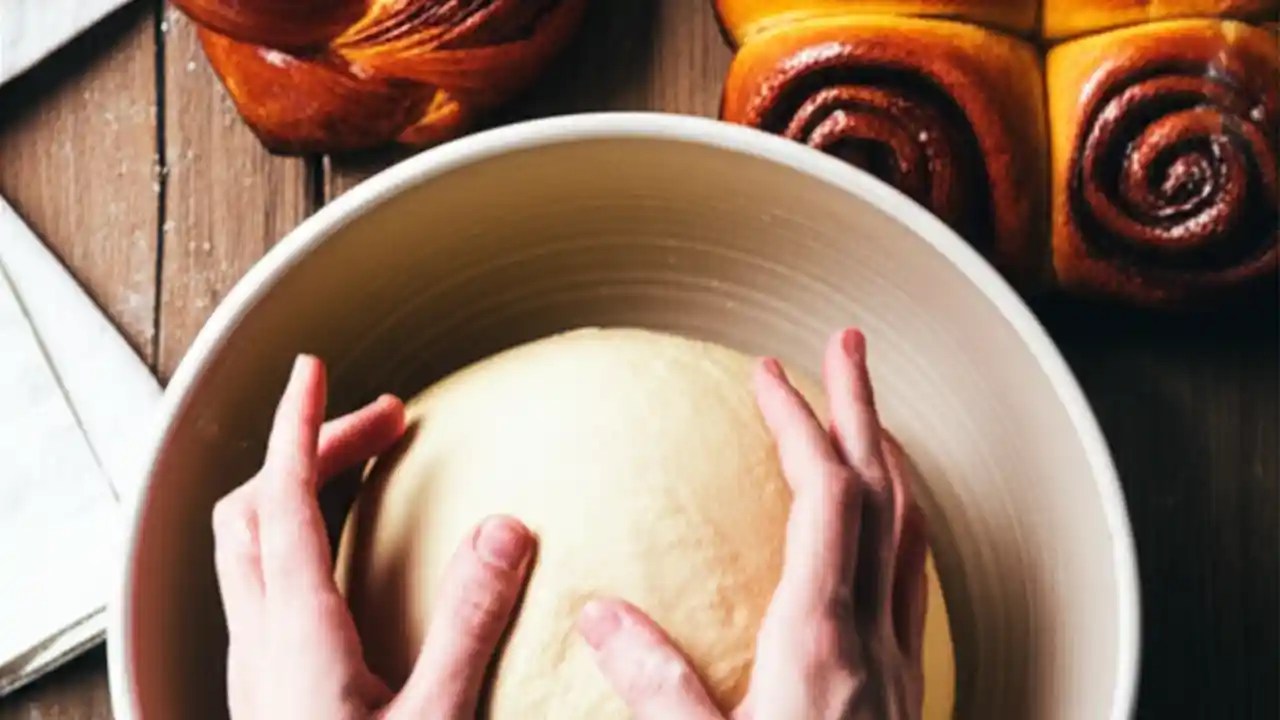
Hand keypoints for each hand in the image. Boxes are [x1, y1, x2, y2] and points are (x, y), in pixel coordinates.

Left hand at [212, 355, 537, 719]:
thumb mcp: (434, 718)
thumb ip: (467, 625)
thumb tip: (504, 530)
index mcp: (297, 631)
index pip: (284, 499)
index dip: (297, 425)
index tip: (311, 369)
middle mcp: (260, 640)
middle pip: (254, 509)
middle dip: (309, 448)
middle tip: (381, 425)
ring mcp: (253, 669)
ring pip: (245, 547)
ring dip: (291, 491)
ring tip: (355, 472)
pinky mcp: (262, 693)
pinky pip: (255, 585)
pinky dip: (290, 537)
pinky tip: (337, 557)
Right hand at [575, 328, 927, 719]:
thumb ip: (656, 685)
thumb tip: (600, 613)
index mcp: (816, 639)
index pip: (825, 496)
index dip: (799, 421)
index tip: (768, 372)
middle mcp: (870, 638)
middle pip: (881, 491)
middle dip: (859, 407)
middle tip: (846, 345)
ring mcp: (897, 661)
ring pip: (907, 531)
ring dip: (886, 457)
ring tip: (865, 417)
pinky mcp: (905, 688)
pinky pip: (910, 577)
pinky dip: (897, 522)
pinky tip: (880, 526)